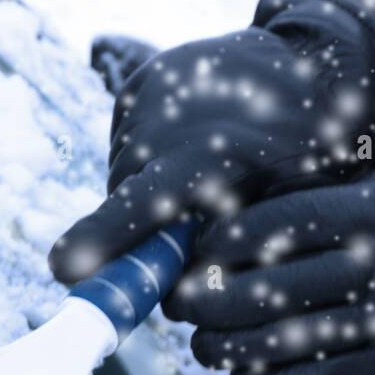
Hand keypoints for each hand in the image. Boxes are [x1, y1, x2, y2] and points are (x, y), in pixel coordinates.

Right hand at [49, 0, 374, 284]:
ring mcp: (147, 96)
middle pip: (124, 203)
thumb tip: (176, 305)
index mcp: (210, 156)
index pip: (141, 206)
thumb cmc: (308, 156)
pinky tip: (188, 153)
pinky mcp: (137, 84)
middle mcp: (166, 120)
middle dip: (146, 230)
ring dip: (148, 194)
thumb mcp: (282, 213)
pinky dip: (148, 161)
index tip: (64, 268)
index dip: (103, 239)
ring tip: (199, 179)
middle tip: (192, 229)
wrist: (311, 69)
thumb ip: (228, 256)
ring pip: (123, 177)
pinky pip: (126, 146)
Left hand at [165, 150, 374, 374]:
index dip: (227, 240)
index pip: (285, 223)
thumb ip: (369, 189)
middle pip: (274, 287)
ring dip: (234, 348)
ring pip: (292, 342)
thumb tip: (286, 207)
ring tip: (202, 347)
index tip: (195, 250)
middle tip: (178, 305)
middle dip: (213, 299)